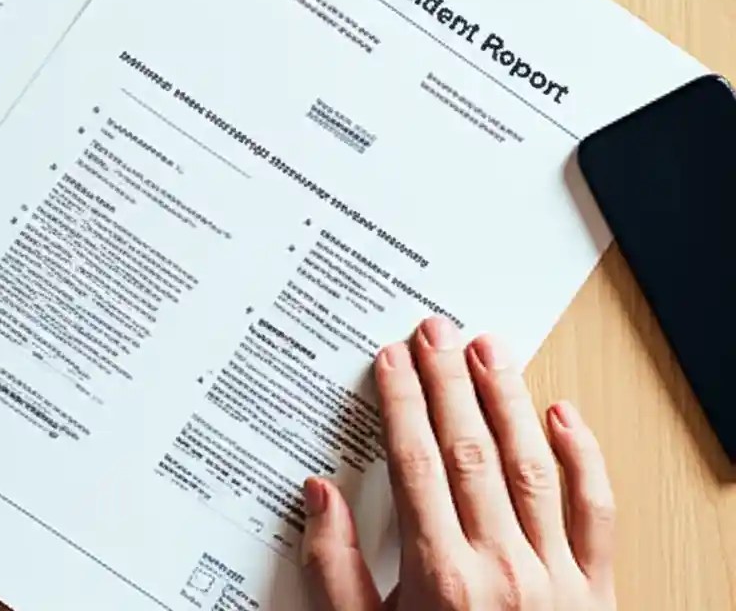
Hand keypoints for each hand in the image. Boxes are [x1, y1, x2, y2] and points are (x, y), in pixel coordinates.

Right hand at [301, 317, 614, 609]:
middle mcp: (502, 567)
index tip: (391, 361)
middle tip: (435, 330)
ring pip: (531, 464)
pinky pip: (595, 511)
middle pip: (470, 449)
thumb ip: (334, 572)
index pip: (416, 463)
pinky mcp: (595, 591)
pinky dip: (583, 458)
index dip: (401, 403)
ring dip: (509, 398)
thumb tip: (319, 498)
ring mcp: (555, 576)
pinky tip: (564, 415)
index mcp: (441, 579)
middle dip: (449, 382)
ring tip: (490, 349)